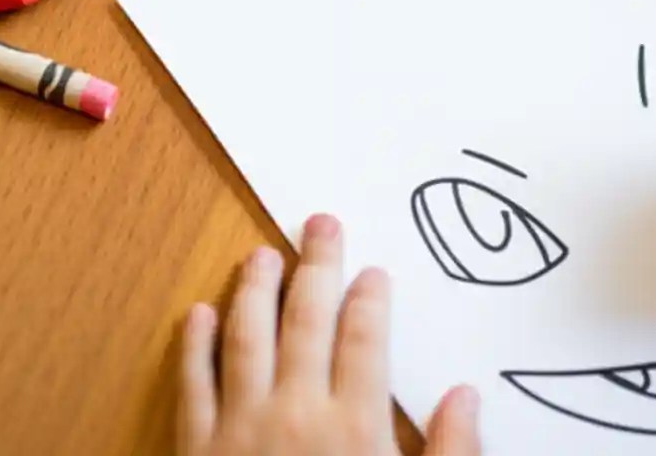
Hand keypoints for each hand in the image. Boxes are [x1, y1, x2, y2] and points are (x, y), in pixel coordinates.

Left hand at [178, 213, 481, 455]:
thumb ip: (450, 455)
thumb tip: (465, 394)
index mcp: (353, 428)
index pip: (363, 340)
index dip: (368, 299)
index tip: (372, 271)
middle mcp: (295, 414)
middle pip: (306, 321)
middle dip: (315, 267)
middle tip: (318, 224)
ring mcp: (239, 428)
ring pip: (244, 338)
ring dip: (253, 290)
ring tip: (259, 255)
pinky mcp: (195, 450)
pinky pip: (191, 385)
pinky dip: (191, 346)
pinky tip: (194, 314)